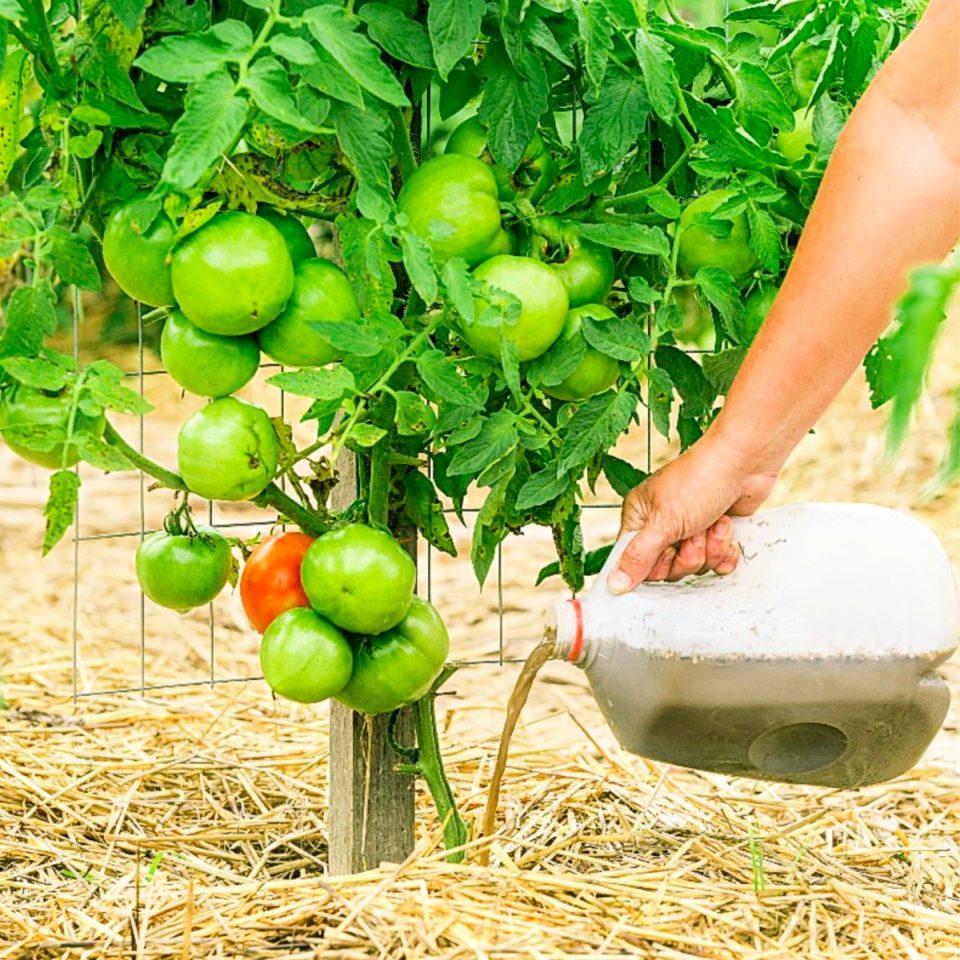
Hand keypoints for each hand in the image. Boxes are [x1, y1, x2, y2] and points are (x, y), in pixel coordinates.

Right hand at [607, 431, 777, 592]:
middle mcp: (662, 526)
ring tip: (715, 522)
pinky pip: (718, 564)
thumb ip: (638, 557)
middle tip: (694, 531)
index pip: (634, 562)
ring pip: (695, 567)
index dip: (652, 566)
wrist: (744, 462)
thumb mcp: (662, 522)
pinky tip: (728, 528)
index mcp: (639, 518)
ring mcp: (690, 531)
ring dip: (711, 548)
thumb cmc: (699, 480)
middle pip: (668, 570)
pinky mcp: (715, 535)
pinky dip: (726, 550)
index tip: (667, 555)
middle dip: (688, 554)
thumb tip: (613, 585)